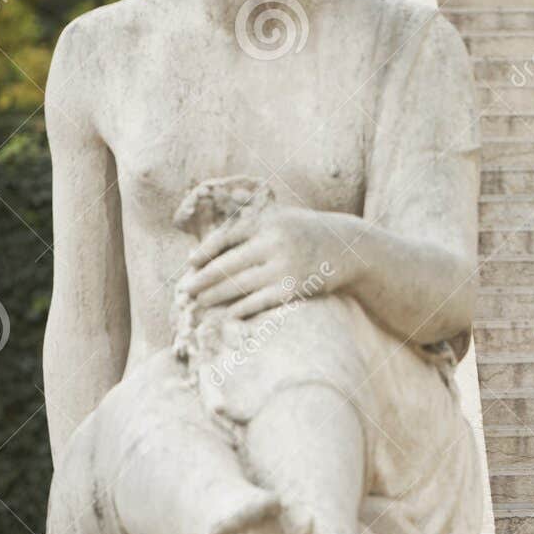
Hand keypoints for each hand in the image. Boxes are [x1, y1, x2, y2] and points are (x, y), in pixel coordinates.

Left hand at [182, 206, 351, 319]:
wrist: (348, 247)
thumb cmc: (305, 234)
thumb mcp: (280, 220)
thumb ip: (248, 229)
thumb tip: (203, 252)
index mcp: (267, 221)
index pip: (225, 237)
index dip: (204, 252)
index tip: (190, 264)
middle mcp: (275, 242)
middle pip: (227, 265)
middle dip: (202, 279)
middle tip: (185, 290)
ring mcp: (284, 266)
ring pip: (238, 286)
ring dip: (215, 296)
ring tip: (200, 302)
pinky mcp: (293, 288)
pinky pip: (257, 302)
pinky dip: (239, 309)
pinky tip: (228, 314)